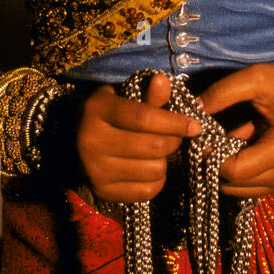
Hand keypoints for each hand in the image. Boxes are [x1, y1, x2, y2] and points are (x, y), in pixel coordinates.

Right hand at [75, 71, 200, 202]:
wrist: (77, 142)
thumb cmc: (110, 114)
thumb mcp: (125, 97)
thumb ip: (148, 94)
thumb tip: (163, 81)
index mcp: (96, 110)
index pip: (143, 118)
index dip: (175, 122)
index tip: (195, 126)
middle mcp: (91, 141)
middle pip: (153, 146)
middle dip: (173, 141)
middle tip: (175, 136)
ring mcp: (95, 170)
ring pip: (154, 170)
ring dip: (165, 161)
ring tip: (157, 152)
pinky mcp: (103, 192)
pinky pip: (148, 191)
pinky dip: (157, 180)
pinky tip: (149, 168)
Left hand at [196, 63, 273, 197]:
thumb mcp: (256, 78)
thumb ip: (222, 93)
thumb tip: (192, 111)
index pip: (233, 171)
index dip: (210, 156)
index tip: (201, 136)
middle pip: (233, 184)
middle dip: (216, 163)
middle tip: (211, 138)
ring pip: (238, 190)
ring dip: (227, 169)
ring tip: (231, 141)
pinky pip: (248, 188)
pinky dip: (239, 173)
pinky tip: (243, 149)